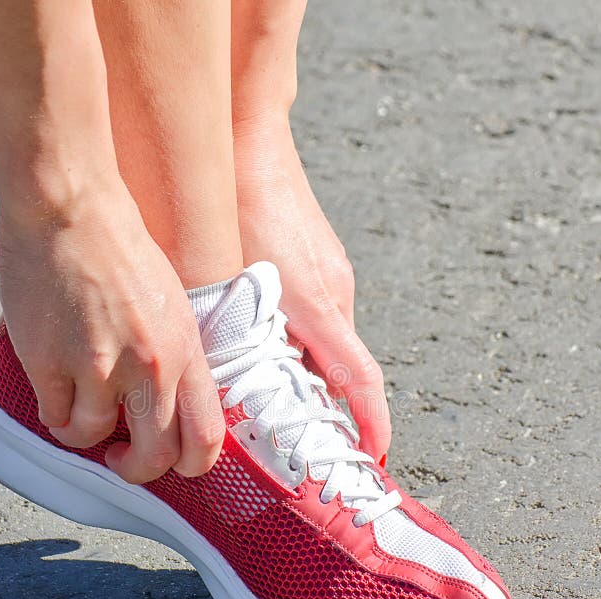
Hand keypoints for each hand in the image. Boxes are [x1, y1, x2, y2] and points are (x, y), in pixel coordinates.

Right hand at [0, 177, 224, 482]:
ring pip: (89, 437)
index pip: (206, 439)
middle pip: (154, 458)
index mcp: (186, 352)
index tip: (169, 462)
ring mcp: (98, 367)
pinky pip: (53, 415)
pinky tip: (56, 385)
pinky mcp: (49, 361)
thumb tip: (170, 411)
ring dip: (82, 431)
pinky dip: (54, 410)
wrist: (73, 210)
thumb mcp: (175, 307)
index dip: (190, 467)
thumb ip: (178, 360)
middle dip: (133, 469)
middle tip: (118, 455)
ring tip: (78, 406)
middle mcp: (149, 367)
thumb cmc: (125, 253)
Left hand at [234, 121, 390, 460]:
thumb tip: (233, 383)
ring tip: (282, 395)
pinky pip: (324, 315)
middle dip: (335, 408)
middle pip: (345, 366)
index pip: (360, 380)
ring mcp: (335, 274)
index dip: (370, 424)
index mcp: (318, 305)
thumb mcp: (226, 285)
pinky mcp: (325, 260)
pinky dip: (309, 342)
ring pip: (331, 340)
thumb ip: (237, 336)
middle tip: (310, 440)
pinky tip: (274, 342)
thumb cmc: (234, 210)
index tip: (374, 455)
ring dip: (315, 373)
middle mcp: (337, 292)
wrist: (250, 140)